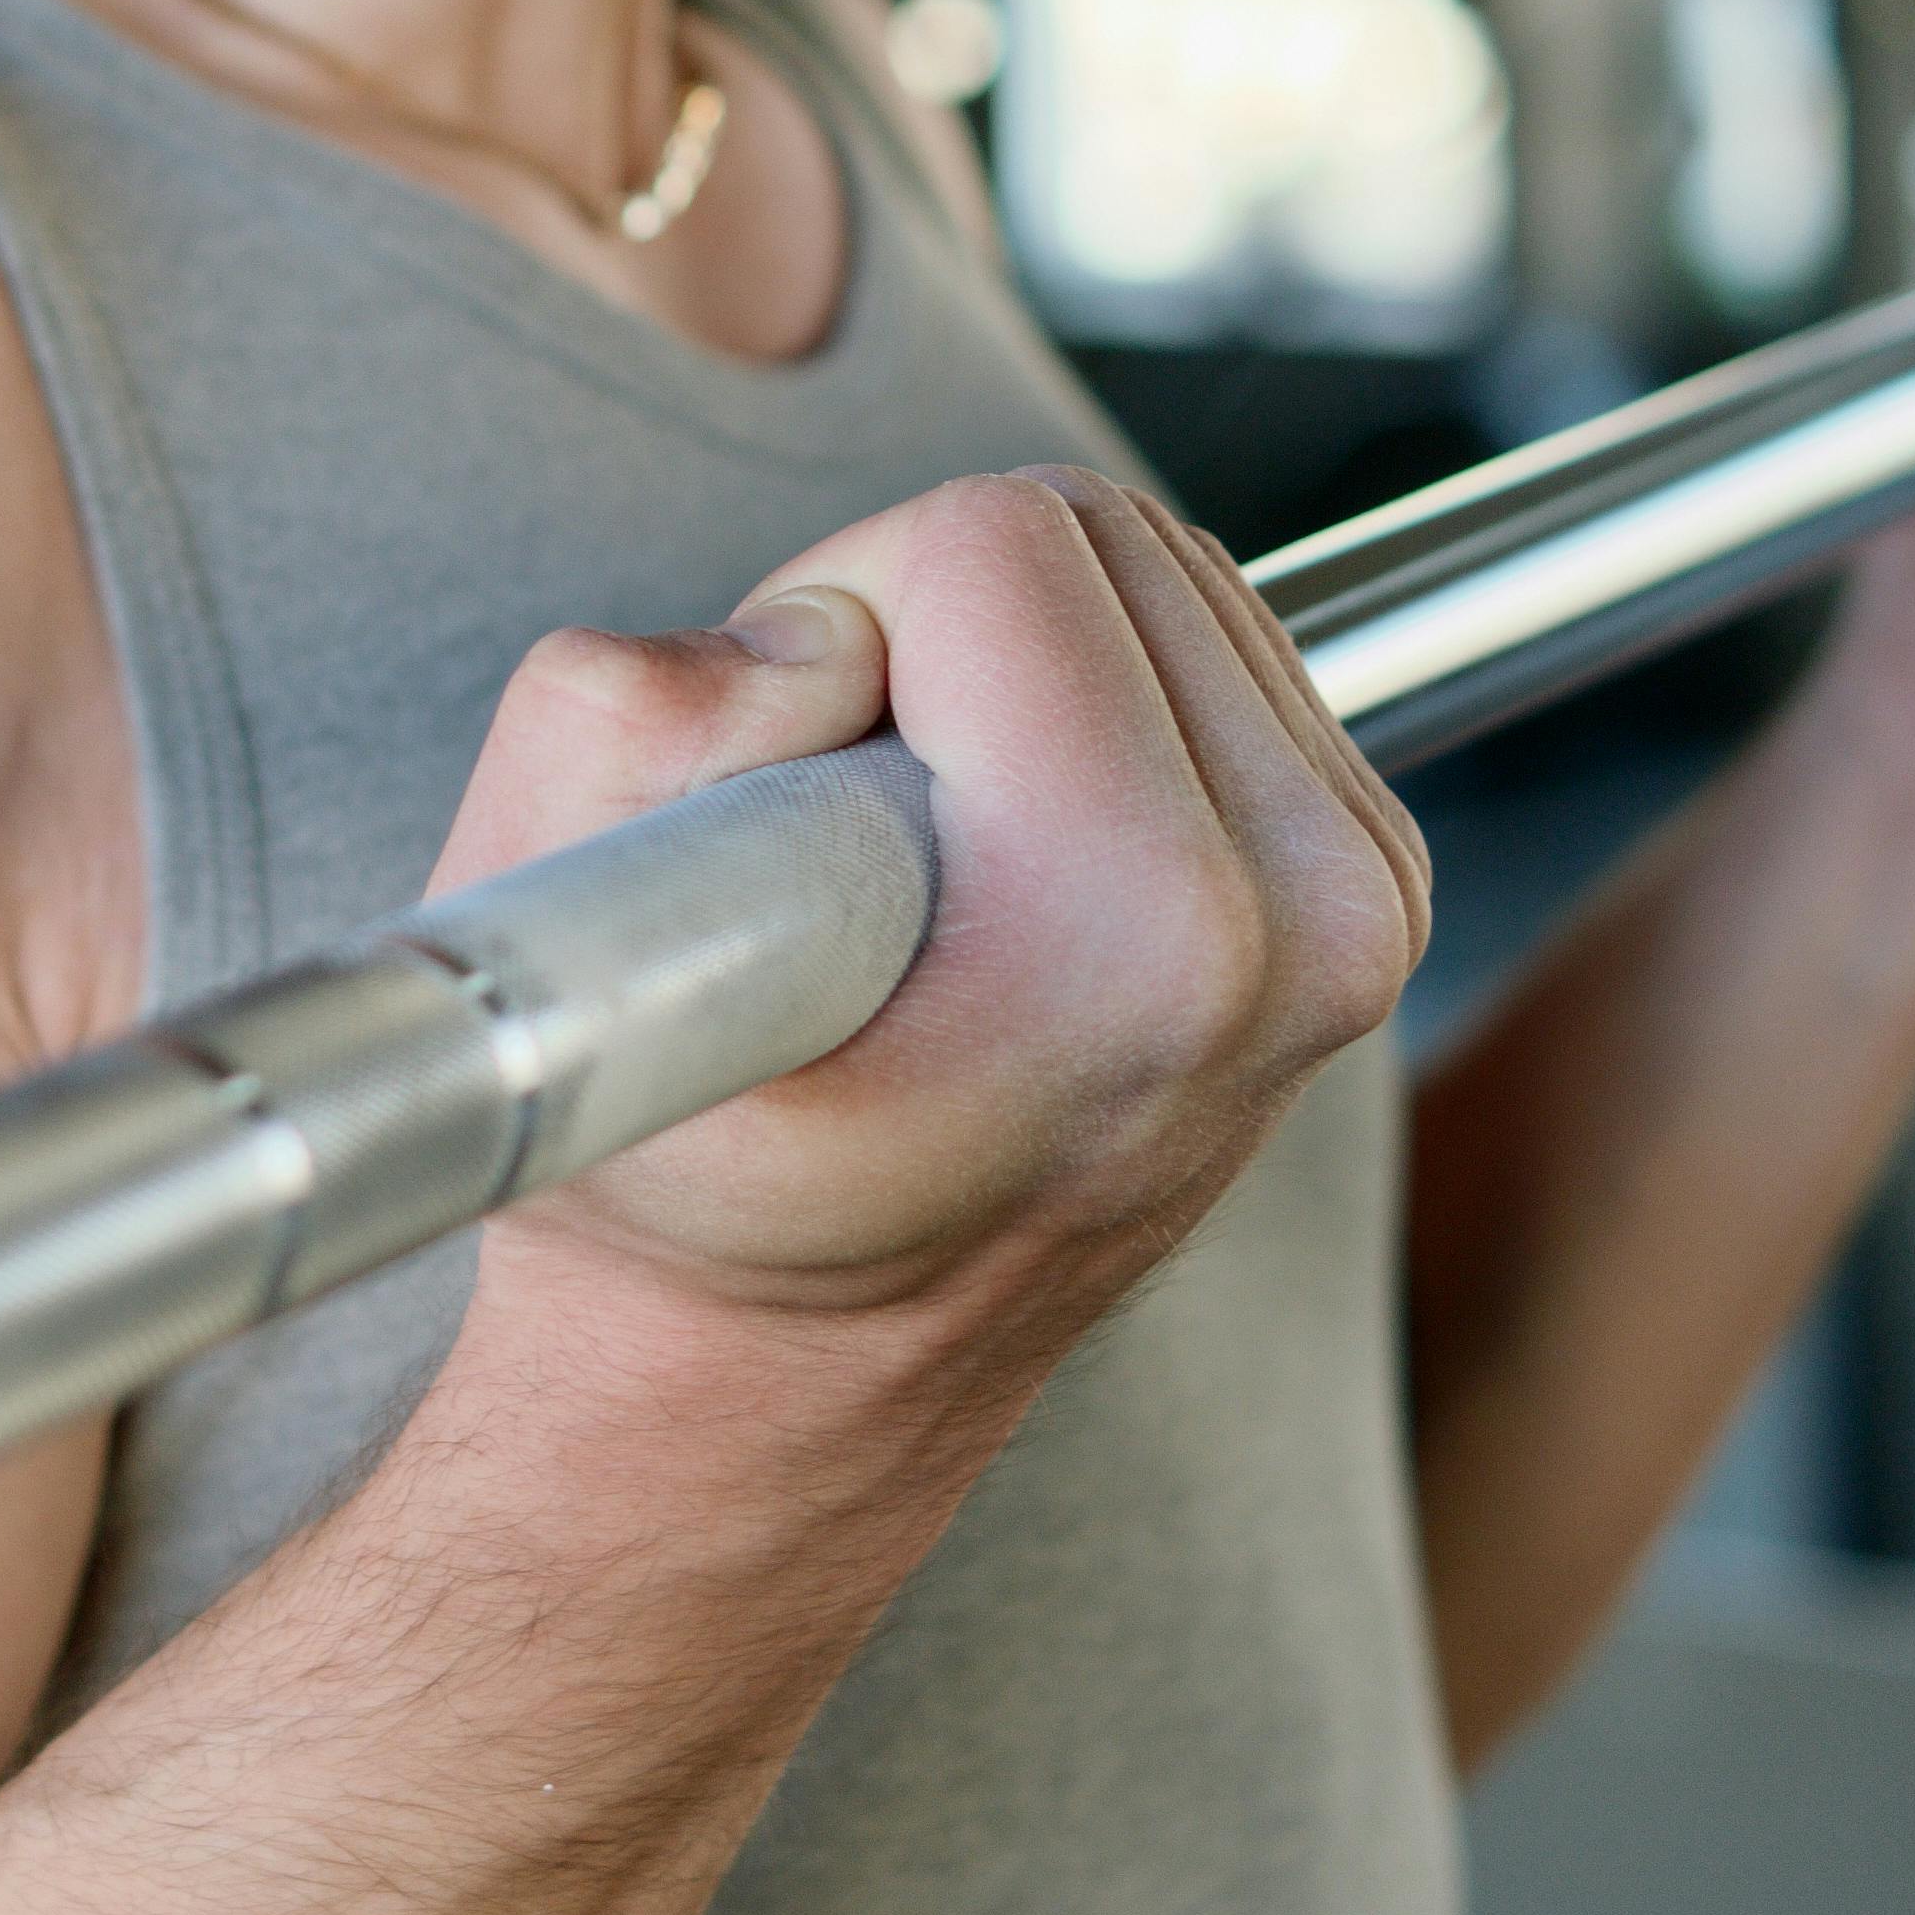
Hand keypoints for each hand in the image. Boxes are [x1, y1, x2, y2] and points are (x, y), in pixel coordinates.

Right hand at [421, 469, 1427, 1383]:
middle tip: (831, 817)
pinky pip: (1212, 645)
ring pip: (1160, 570)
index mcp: (1150, 927)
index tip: (782, 795)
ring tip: (906, 849)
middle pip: (1097, 530)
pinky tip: (993, 852)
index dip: (831, 612)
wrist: (777, 1384)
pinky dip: (1084, 690)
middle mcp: (1309, 920)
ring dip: (1003, 651)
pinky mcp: (1363, 894)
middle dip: (927, 619)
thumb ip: (627, 719)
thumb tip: (811, 638)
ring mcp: (1360, 913)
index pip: (996, 538)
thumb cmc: (667, 1189)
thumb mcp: (551, 956)